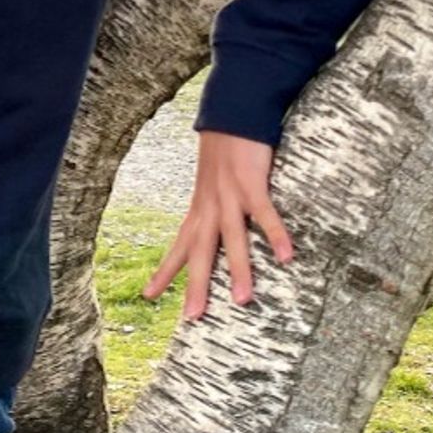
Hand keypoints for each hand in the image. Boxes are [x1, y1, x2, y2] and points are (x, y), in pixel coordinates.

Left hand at [143, 130, 292, 320]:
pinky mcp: (251, 183)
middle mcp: (210, 206)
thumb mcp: (213, 186)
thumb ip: (214, 210)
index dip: (164, 271)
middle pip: (201, 251)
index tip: (147, 296)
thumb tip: (216, 232)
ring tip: (244, 300)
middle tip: (193, 317)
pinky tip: (285, 256)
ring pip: (232, 238)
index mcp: (200, 209)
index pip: (179, 247)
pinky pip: (264, 214)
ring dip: (240, 269)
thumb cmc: (225, 154)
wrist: (231, 115)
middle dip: (197, 285)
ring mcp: (229, 195)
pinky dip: (275, 234)